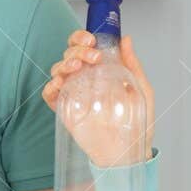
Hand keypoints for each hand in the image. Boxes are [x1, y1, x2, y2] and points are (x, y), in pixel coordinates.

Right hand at [41, 31, 155, 166]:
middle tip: (93, 58)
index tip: (92, 41)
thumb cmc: (137, 122)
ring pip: (58, 70)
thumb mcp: (141, 89)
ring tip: (78, 69)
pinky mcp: (65, 110)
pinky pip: (49, 94)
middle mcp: (84, 79)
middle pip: (69, 55)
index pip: (83, 47)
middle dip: (77, 50)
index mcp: (99, 70)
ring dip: (65, 64)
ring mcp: (73, 94)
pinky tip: (60, 84)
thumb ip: (133, 65)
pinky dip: (50, 86)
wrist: (129, 151)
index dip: (81, 38)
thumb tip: (125, 40)